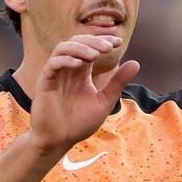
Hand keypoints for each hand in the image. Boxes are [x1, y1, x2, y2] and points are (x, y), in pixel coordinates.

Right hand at [28, 35, 139, 156]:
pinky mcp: (45, 82)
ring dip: (80, 47)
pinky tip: (80, 65)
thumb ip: (117, 82)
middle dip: (93, 41)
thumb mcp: (104, 101)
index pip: (91, 47)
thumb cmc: (79, 123)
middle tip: (108, 47)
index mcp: (82, 72)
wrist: (59, 140)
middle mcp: (68, 69)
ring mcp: (56, 74)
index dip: (103, 41)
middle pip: (77, 42)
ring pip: (63, 48)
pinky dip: (66, 60)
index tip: (118, 42)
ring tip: (95, 54)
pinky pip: (53, 64)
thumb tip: (136, 63)